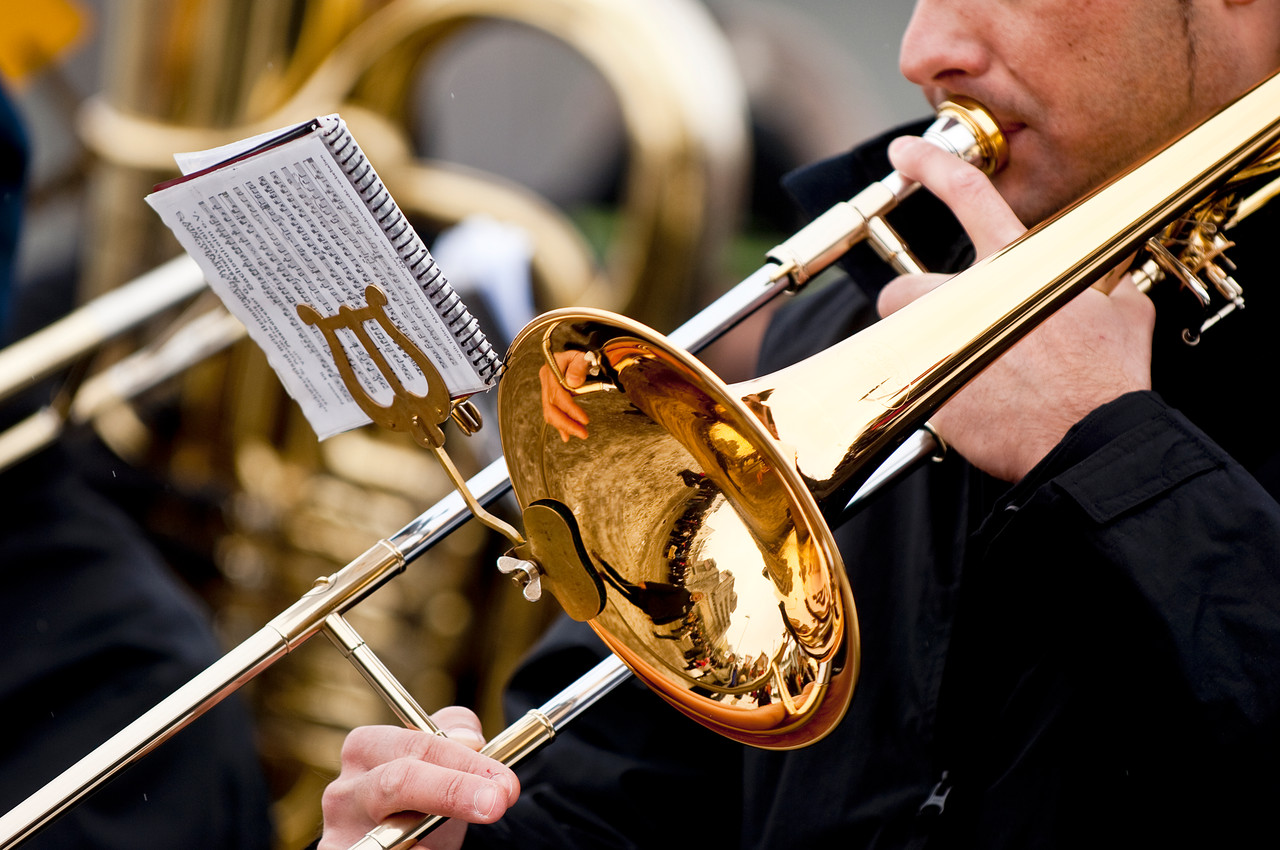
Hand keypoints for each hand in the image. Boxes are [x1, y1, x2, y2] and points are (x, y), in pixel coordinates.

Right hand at [319, 709, 519, 849]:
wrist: (400, 842)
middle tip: (497, 802)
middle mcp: (344, 791)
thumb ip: (453, 733)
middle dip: (454, 789)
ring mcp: (338, 832)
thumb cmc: (420, 798)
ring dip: (431, 836)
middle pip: (398, 780)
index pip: (418, 744)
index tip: (504, 783)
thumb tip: (469, 739)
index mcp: (365, 749)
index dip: (465, 762)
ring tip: (470, 824)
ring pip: (386, 833)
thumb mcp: (436, 761)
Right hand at [540, 350, 591, 440]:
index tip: (584, 420)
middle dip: (566, 423)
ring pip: (550, 413)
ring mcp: (546, 390)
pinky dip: (560, 425)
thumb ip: (578, 367)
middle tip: (583, 433)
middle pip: (550, 408)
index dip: (570, 410)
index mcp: (550, 371)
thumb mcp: (582, 357)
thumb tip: (573, 382)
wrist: (576, 357)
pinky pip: (552, 413)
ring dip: (564, 426)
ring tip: (580, 434)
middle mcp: (545, 381)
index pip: (557, 395)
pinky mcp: (550, 397)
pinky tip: (566, 435)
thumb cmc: (580, 356)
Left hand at [877, 136, 1154, 481]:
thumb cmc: (1106, 380)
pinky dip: (935, 396)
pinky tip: (974, 411)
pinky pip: (912, 387)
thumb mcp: (1121, 314)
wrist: (1089, 442)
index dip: (931, 164)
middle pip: (902, 288)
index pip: (968, 194)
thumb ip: (1101, 286)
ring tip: (961, 372)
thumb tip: (1107, 286)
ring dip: (919, 348)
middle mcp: (971, 298)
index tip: (904, 151)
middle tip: (952, 329)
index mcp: (1019, 267)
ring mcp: (943, 344)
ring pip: (899, 337)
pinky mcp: (929, 392)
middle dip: (918, 307)